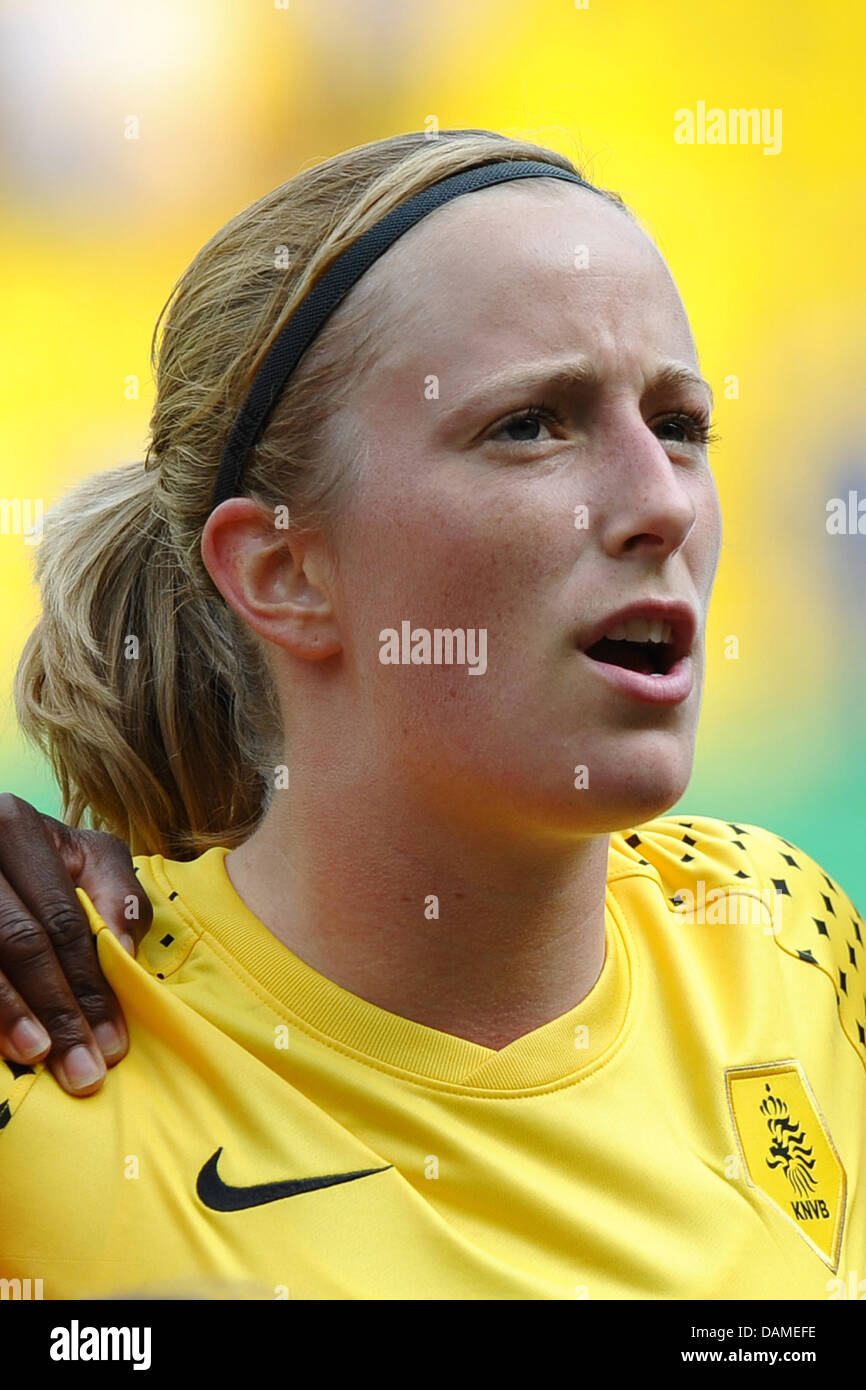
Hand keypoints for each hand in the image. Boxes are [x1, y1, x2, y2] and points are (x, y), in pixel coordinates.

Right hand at [0, 794, 151, 1095]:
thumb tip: (126, 950)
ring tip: (38, 1057)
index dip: (91, 983)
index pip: (63, 918)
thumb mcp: (81, 856)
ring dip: (9, 1016)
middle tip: (85, 1071)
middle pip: (20, 941)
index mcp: (15, 825)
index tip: (115, 1043)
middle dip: (58, 1010)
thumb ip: (116, 890)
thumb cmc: (37, 862)